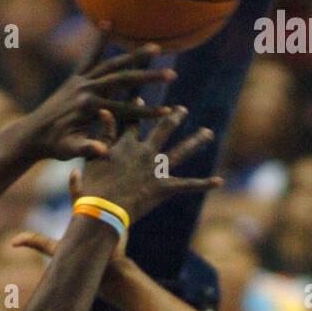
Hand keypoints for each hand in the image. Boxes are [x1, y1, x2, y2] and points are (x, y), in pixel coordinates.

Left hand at [21, 31, 175, 161]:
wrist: (32, 134)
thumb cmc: (54, 147)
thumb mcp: (70, 151)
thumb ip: (86, 149)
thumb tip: (103, 152)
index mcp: (89, 109)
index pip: (124, 110)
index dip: (147, 112)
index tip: (168, 111)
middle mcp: (86, 89)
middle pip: (123, 80)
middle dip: (148, 77)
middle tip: (171, 73)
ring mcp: (81, 80)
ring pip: (111, 63)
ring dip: (134, 56)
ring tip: (156, 47)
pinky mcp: (75, 77)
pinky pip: (89, 56)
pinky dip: (99, 40)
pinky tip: (108, 22)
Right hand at [81, 106, 221, 222]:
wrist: (103, 211)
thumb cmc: (92, 189)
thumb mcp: (92, 159)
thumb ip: (102, 135)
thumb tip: (103, 111)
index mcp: (126, 144)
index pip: (133, 121)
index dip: (138, 108)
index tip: (141, 98)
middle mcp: (145, 152)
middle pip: (163, 129)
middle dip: (173, 117)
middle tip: (182, 110)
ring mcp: (156, 170)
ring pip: (181, 151)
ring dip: (196, 141)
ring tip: (208, 133)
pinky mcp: (164, 188)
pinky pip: (188, 185)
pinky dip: (204, 184)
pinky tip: (220, 181)